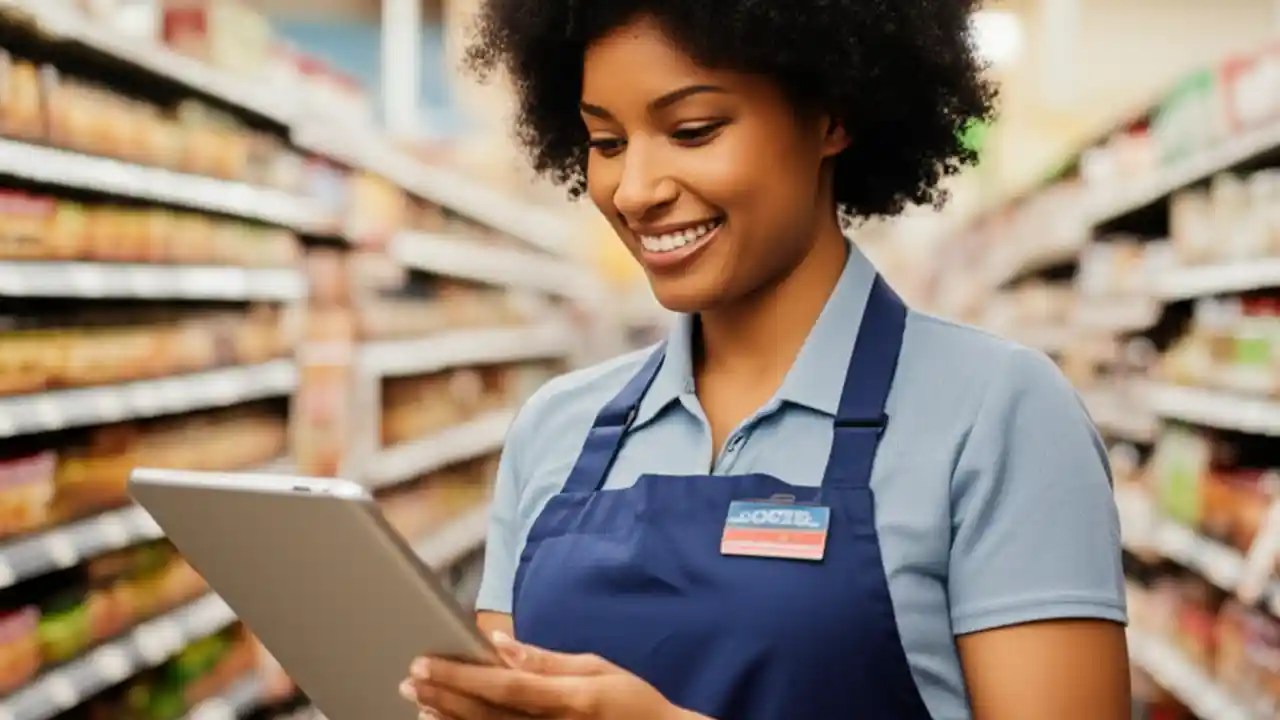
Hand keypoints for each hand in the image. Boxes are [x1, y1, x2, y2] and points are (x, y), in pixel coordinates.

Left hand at [400, 632, 699, 719]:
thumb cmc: (631, 703)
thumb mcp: (596, 669)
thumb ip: (545, 660)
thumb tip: (500, 642)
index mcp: (566, 699)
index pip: (500, 686)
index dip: (458, 676)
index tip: (424, 663)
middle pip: (484, 715)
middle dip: (442, 696)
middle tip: (409, 678)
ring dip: (447, 719)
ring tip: (419, 703)